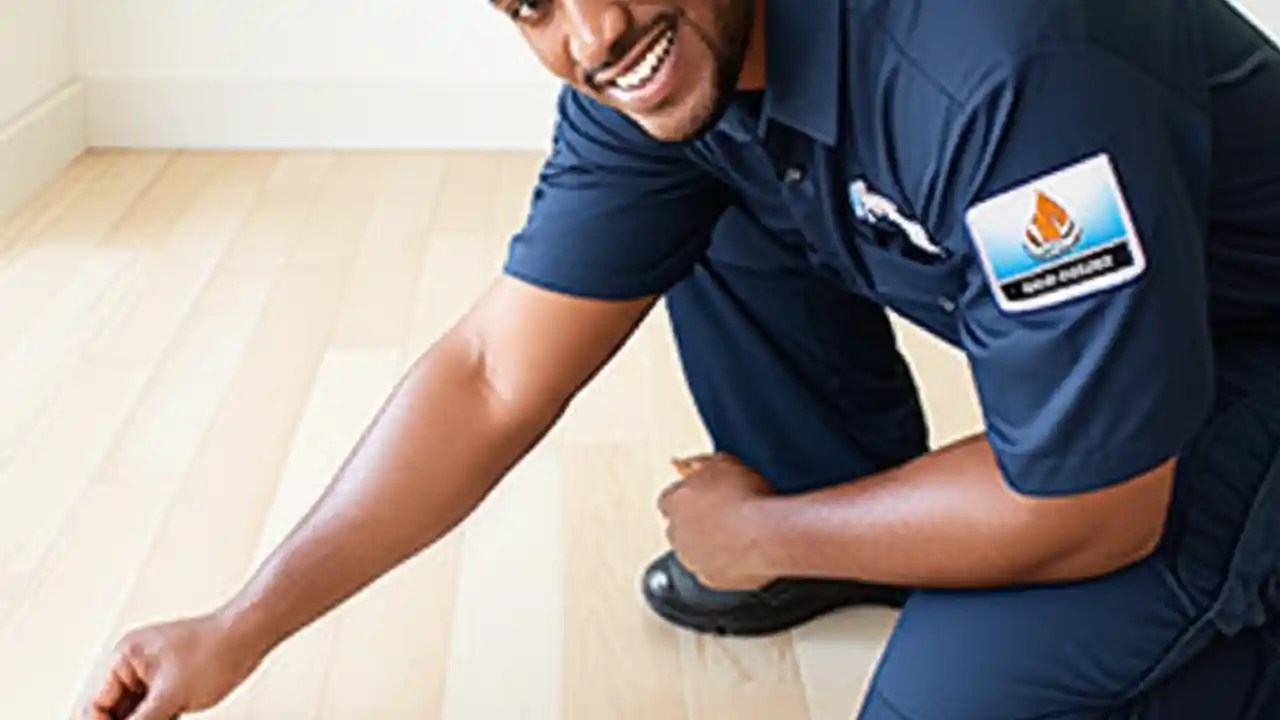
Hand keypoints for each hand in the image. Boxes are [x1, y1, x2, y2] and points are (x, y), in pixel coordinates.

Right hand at [84, 613, 264, 719]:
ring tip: (167, 718)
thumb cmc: (214, 650)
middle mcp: (136, 662)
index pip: (97, 704)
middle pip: (116, 709)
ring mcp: (156, 671)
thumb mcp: (170, 697)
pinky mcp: (174, 680)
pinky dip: (159, 719)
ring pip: (138, 711)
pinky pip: (156, 708)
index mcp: (125, 658)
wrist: (249, 636)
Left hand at [659, 453, 779, 590]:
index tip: (706, 496)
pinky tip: (743, 551)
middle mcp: (677, 533)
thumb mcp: (723, 462)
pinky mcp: (711, 579)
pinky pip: (713, 570)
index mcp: (675, 502)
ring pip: (694, 551)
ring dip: (708, 544)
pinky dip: (724, 563)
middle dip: (696, 522)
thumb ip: (697, 464)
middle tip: (723, 513)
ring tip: (737, 533)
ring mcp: (692, 558)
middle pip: (679, 527)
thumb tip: (682, 465)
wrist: (768, 533)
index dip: (690, 497)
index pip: (669, 500)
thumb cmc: (748, 497)